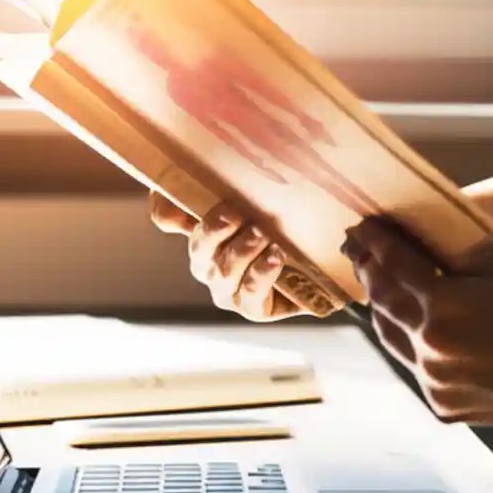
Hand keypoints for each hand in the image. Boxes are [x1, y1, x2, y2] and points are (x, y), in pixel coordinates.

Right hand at [150, 193, 306, 321]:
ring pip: (224, 272)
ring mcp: (228, 288)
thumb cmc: (280, 218)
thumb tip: (178, 205)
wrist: (324, 253)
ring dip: (241, 251)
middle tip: (236, 215)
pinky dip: (260, 275)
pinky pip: (249, 295)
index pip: (168, 215)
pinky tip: (274, 258)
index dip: (171, 209)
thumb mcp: (249, 191)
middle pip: (198, 247)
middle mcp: (208, 262)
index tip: (190, 194)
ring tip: (262, 234)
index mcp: (200, 228)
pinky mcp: (254, 308)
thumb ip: (214, 183)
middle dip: (214, 231)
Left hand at [341, 217, 492, 424]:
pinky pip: (417, 369)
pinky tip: (412, 325)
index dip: (377, 242)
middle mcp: (432, 350)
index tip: (365, 226)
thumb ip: (453, 248)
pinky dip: (411, 344)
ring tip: (377, 285)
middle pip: (383, 303)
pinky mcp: (446, 407)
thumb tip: (411, 231)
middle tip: (361, 250)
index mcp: (445, 308)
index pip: (395, 265)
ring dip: (382, 310)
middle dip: (369, 273)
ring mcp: (436, 384)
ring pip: (393, 339)